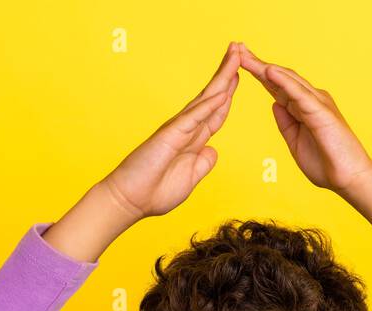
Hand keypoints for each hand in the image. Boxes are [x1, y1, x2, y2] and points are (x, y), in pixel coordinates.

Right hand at [100, 43, 240, 219]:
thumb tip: (213, 151)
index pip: (215, 111)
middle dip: (228, 74)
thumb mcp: (190, 178)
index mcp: (192, 139)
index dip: (229, 93)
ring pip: (205, 99)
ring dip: (222, 78)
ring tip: (235, 56)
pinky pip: (194, 118)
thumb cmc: (155, 191)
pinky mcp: (170, 135)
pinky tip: (223, 92)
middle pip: (213, 97)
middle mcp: (186, 129)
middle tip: (240, 48)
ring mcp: (178, 129)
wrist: (130, 201)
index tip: (240, 74)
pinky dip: (209, 105)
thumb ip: (203, 163)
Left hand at [236, 43, 371, 193]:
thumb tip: (275, 104)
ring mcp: (317, 104)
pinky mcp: (321, 112)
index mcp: (303, 108)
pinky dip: (284, 81)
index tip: (240, 63)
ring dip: (266, 67)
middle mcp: (311, 101)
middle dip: (258, 64)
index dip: (258, 74)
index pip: (277, 86)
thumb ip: (286, 123)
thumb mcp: (295, 142)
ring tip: (246, 56)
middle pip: (280, 78)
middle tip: (238, 49)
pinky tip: (269, 71)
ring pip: (288, 80)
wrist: (349, 178)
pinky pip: (299, 93)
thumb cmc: (326, 163)